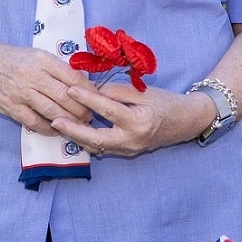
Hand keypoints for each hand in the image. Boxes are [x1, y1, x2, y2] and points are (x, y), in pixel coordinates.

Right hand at [0, 43, 93, 134]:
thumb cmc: (17, 60)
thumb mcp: (39, 56)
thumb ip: (59, 69)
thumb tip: (85, 85)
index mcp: (42, 60)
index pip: (72, 77)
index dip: (88, 90)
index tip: (97, 98)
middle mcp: (32, 75)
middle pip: (64, 96)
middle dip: (81, 109)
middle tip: (90, 115)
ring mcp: (20, 92)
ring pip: (52, 111)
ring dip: (69, 120)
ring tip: (79, 124)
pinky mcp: (11, 107)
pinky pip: (34, 122)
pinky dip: (48, 128)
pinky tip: (57, 129)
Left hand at [50, 84, 214, 158]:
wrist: (186, 122)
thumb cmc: (167, 102)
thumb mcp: (144, 92)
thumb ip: (118, 91)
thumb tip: (94, 89)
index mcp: (138, 121)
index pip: (107, 109)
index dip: (87, 98)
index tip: (70, 89)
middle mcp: (132, 139)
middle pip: (95, 137)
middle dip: (73, 129)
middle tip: (54, 119)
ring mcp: (129, 149)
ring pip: (96, 145)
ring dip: (77, 136)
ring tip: (59, 125)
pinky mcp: (127, 152)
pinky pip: (104, 147)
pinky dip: (89, 140)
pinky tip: (76, 132)